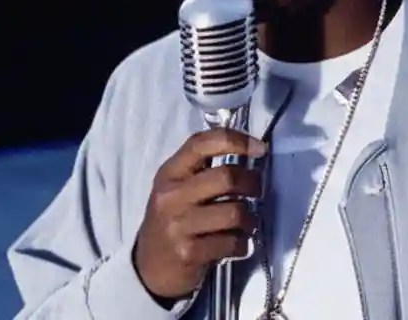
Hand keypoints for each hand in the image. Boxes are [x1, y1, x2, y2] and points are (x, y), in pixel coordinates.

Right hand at [133, 128, 266, 302]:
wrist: (149, 266)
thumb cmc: (171, 220)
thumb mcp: (176, 188)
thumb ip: (202, 169)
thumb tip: (248, 151)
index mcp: (170, 173)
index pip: (202, 143)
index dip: (236, 140)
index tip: (259, 148)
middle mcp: (171, 196)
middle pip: (226, 177)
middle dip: (252, 183)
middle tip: (256, 191)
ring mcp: (179, 225)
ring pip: (235, 212)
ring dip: (250, 219)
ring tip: (246, 223)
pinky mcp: (189, 252)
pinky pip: (232, 243)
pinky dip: (242, 244)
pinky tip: (235, 244)